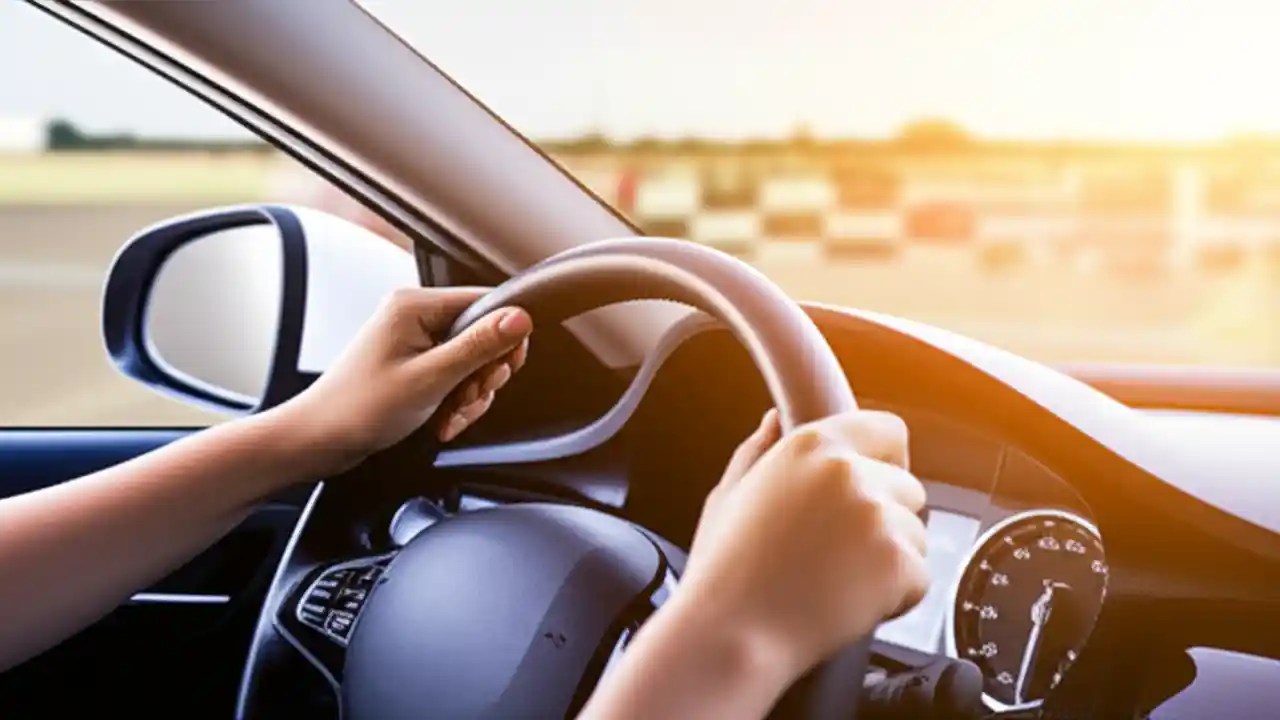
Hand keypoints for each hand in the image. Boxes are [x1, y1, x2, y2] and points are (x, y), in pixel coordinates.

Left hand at [278, 287, 531, 473]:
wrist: (319, 441)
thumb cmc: (360, 408)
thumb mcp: (430, 378)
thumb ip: (478, 346)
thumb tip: (520, 318)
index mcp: (415, 305)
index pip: (486, 303)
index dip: (505, 338)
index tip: (503, 370)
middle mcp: (416, 316)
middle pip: (483, 336)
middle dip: (484, 375)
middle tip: (468, 398)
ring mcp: (415, 342)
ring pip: (473, 363)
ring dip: (471, 396)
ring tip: (451, 416)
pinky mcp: (416, 365)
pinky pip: (456, 378)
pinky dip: (457, 403)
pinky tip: (444, 422)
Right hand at [677, 409, 928, 678]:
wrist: (731, 634)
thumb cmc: (723, 572)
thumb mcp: (729, 496)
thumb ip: (758, 450)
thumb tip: (774, 420)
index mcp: (812, 445)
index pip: (889, 430)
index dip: (887, 463)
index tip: (871, 490)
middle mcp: (849, 471)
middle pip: (908, 488)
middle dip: (887, 520)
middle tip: (840, 553)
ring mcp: (876, 515)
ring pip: (916, 535)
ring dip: (890, 561)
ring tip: (838, 581)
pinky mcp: (897, 562)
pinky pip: (919, 577)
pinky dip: (895, 598)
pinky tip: (849, 603)